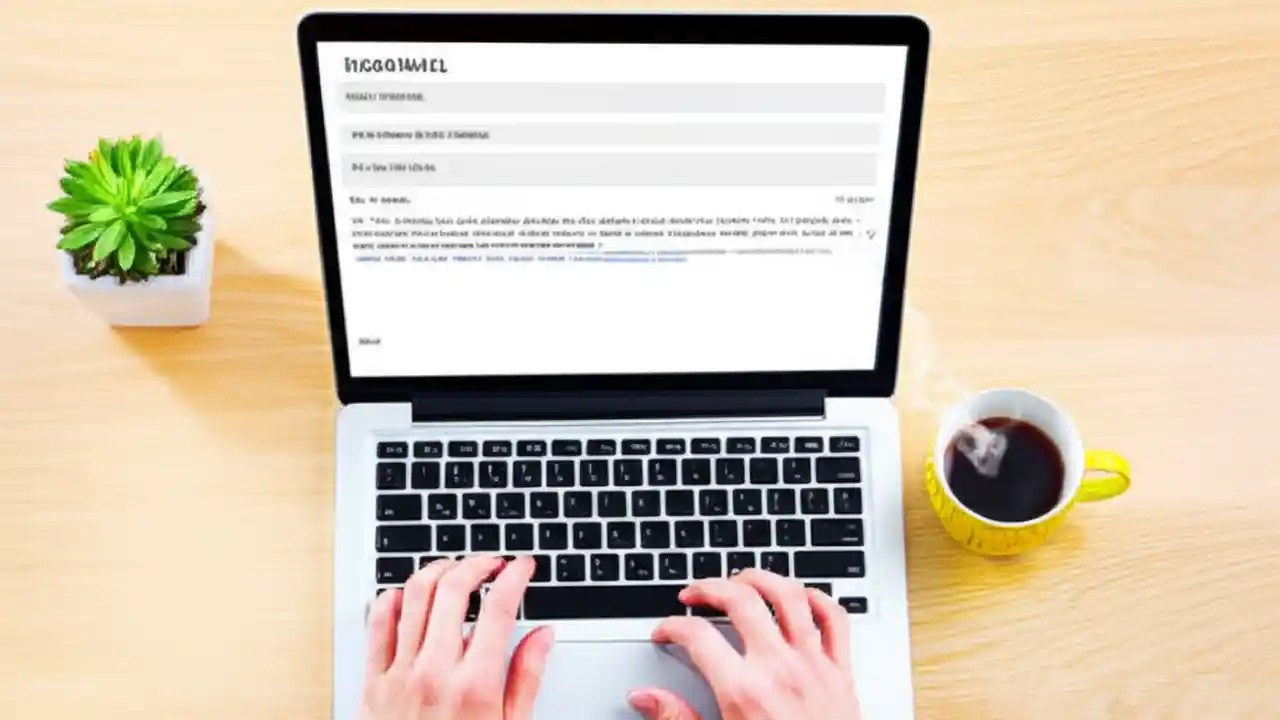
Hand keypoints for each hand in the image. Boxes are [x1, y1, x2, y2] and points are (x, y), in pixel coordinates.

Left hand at [360, 556, 554, 719]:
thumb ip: (526, 679)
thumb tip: (543, 636)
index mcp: (475, 686)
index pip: (500, 607)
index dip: (515, 576)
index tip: (523, 566)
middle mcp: (434, 673)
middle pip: (454, 589)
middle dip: (478, 563)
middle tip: (492, 561)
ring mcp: (399, 675)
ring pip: (413, 595)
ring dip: (437, 570)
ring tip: (455, 568)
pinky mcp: (372, 683)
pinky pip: (378, 622)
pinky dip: (394, 598)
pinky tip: (410, 595)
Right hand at [629, 570, 857, 719]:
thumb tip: (646, 698)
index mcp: (744, 692)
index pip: (697, 636)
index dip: (672, 627)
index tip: (666, 632)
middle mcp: (779, 670)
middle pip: (740, 600)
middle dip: (709, 587)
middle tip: (694, 594)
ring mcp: (814, 666)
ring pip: (788, 595)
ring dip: (760, 578)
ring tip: (739, 580)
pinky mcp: (841, 672)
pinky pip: (834, 618)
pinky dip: (816, 598)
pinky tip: (798, 597)